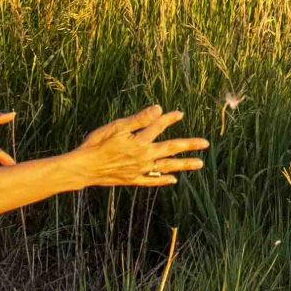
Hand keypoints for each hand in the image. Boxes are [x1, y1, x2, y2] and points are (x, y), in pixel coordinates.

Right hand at [70, 106, 208, 187]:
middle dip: (189, 145)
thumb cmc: (97, 144)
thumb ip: (139, 119)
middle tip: (206, 143)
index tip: (180, 114)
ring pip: (166, 167)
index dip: (169, 119)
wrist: (84, 168)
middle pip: (171, 149)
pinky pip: (152, 181)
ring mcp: (140, 170)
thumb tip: (158, 109)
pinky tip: (173, 180)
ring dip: (184, 164)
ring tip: (199, 164)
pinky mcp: (133, 180)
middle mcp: (144, 157)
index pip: (159, 127)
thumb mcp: (117, 127)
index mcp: (140, 141)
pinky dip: (163, 180)